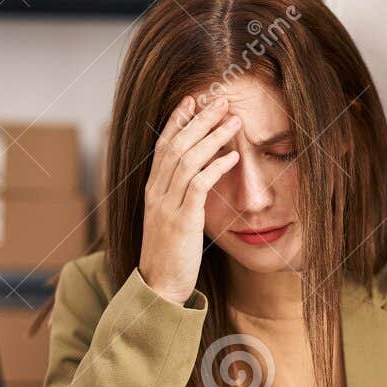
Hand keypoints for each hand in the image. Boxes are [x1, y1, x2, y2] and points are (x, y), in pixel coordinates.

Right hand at [137, 95, 240, 302]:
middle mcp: (156, 192)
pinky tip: (233, 156)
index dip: (176, 120)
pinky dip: (216, 167)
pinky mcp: (182, 220)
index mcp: (152, 189)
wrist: (159, 287)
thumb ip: (179, 197)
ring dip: (212, 136)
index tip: (191, 99)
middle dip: (198, 119)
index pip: (162, 145)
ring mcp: (167, 205)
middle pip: (176, 145)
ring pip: (188, 159)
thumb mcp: (171, 219)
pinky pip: (199, 185)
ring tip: (233, 120)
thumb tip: (197, 179)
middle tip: (219, 99)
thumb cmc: (170, 255)